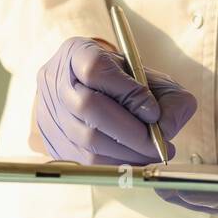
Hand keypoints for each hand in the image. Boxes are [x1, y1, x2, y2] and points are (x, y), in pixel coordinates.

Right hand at [36, 36, 196, 164]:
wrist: (96, 94)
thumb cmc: (128, 84)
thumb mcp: (152, 79)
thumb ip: (169, 97)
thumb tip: (164, 126)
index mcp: (76, 53)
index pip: (95, 68)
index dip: (128, 92)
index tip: (153, 112)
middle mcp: (56, 81)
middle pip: (88, 106)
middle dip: (131, 131)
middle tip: (159, 144)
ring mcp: (49, 113)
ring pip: (86, 139)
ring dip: (126, 152)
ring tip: (152, 153)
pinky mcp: (52, 142)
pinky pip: (84, 160)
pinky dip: (115, 163)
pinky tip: (134, 160)